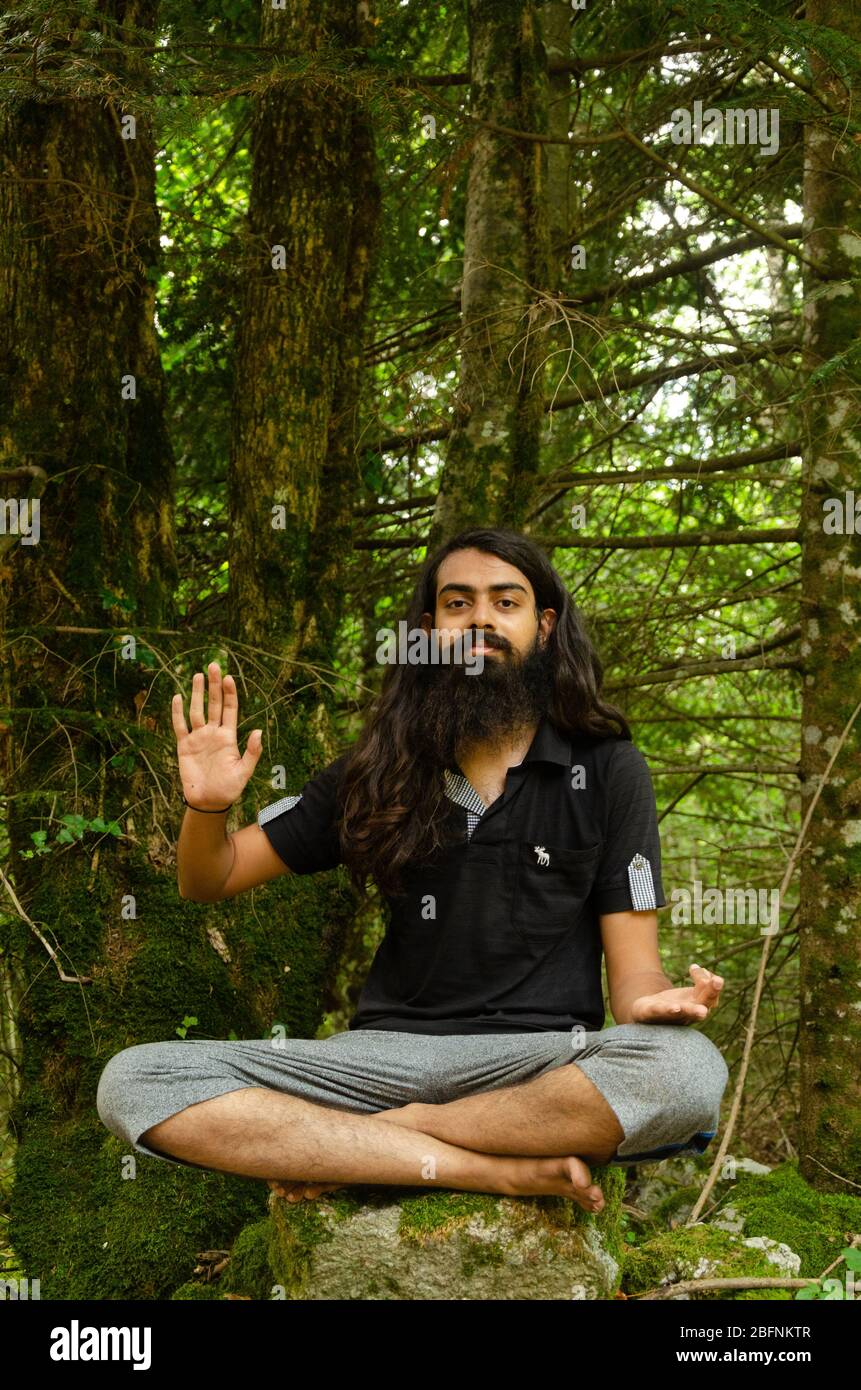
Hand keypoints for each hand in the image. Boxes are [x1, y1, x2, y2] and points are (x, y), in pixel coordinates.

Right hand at [172, 661, 262, 810]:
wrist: (209, 802)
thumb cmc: (230, 788)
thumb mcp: (245, 771)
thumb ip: (252, 752)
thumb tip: (258, 731)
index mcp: (229, 737)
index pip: (229, 709)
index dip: (229, 693)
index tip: (229, 677)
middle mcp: (213, 733)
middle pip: (213, 704)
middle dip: (214, 685)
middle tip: (214, 665)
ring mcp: (198, 738)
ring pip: (197, 710)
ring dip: (198, 693)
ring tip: (198, 675)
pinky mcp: (184, 746)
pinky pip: (180, 726)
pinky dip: (178, 712)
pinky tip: (178, 697)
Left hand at [630, 963, 723, 1024]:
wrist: (645, 1013)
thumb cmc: (672, 1003)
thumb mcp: (689, 993)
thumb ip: (701, 983)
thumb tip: (706, 971)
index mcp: (696, 1008)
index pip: (711, 995)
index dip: (711, 981)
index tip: (697, 968)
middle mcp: (687, 1015)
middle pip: (703, 1003)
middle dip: (711, 993)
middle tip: (718, 981)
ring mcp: (670, 1016)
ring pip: (685, 1012)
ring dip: (693, 1010)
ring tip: (703, 1011)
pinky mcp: (650, 1013)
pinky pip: (660, 1012)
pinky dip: (669, 1010)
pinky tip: (675, 1007)